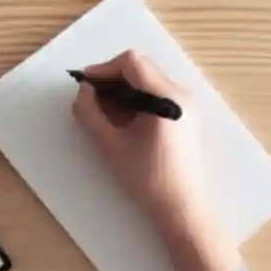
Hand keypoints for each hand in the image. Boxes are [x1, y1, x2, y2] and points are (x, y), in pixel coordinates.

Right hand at [72, 50, 240, 270]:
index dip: (103, 69)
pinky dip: (136, 100)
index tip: (84, 85)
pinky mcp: (185, 115)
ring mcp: (186, 104)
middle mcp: (181, 94)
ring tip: (104, 114)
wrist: (182, 207)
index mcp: (167, 97)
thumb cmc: (148, 180)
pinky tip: (123, 122)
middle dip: (112, 80)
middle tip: (91, 101)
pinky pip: (156, 94)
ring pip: (147, 81)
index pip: (131, 63)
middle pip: (140, 68)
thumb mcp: (110, 145)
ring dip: (123, 90)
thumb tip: (83, 90)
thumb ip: (90, 113)